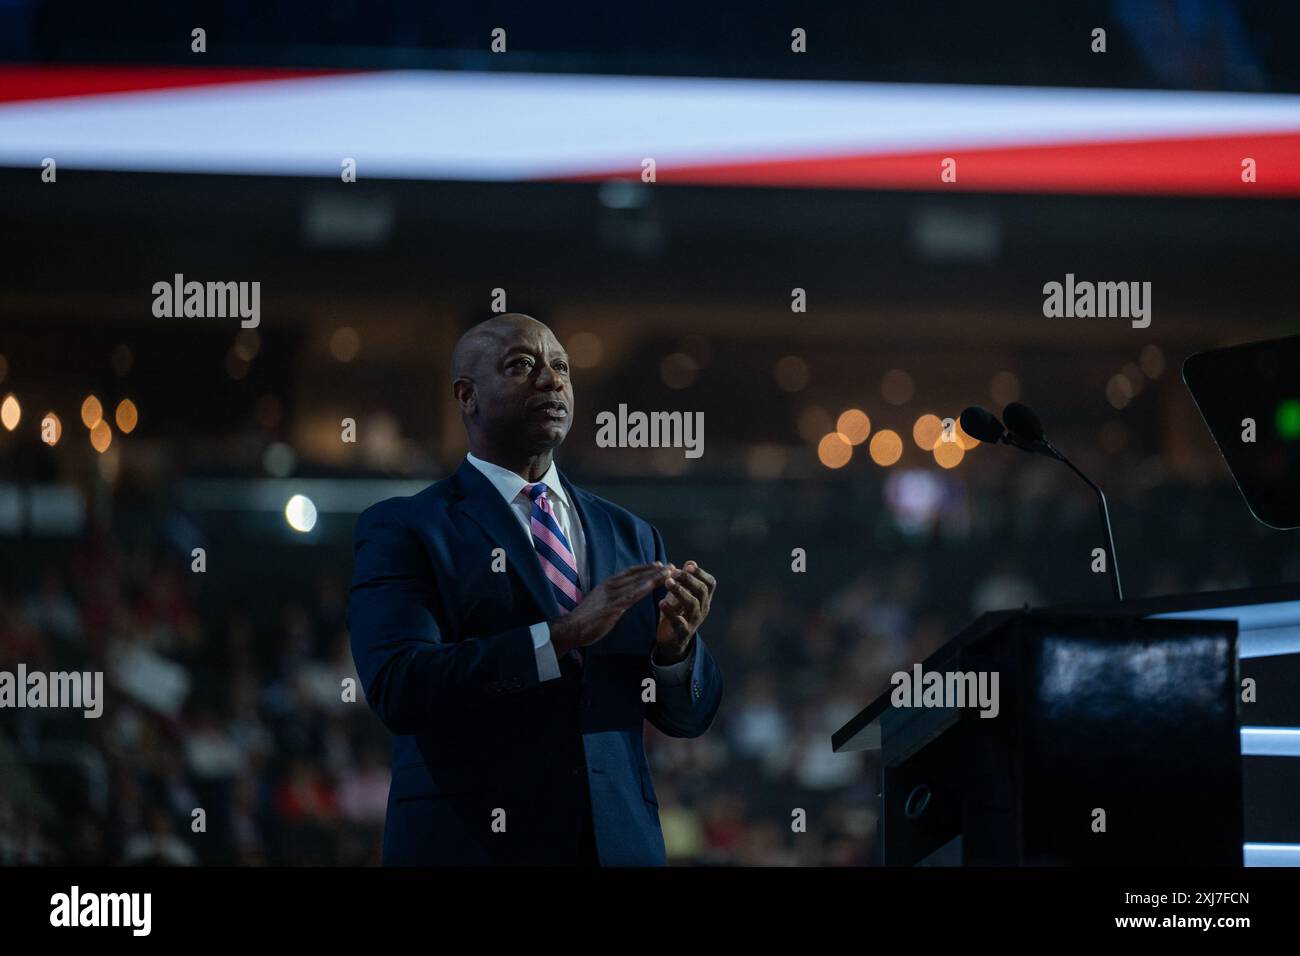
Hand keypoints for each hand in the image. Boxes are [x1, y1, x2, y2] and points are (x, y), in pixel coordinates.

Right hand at [549, 563, 670, 656]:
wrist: (570, 628)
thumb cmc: (586, 619)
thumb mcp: (601, 603)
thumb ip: (613, 598)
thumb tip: (623, 597)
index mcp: (607, 585)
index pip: (629, 573)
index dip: (644, 568)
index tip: (658, 565)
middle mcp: (609, 586)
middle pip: (636, 575)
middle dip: (654, 570)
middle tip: (670, 566)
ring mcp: (610, 596)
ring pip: (636, 583)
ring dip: (653, 577)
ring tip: (668, 573)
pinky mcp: (611, 607)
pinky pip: (630, 596)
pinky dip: (642, 589)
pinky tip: (653, 585)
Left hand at [655, 560, 714, 662]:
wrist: (672, 640)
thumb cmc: (677, 612)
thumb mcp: (681, 594)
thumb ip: (686, 580)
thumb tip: (690, 562)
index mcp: (703, 598)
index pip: (710, 583)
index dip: (701, 573)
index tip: (688, 565)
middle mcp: (702, 609)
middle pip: (702, 591)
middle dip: (688, 579)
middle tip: (673, 572)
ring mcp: (694, 621)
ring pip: (693, 604)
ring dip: (680, 591)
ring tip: (667, 582)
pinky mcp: (683, 632)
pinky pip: (679, 622)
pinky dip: (670, 611)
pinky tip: (661, 602)